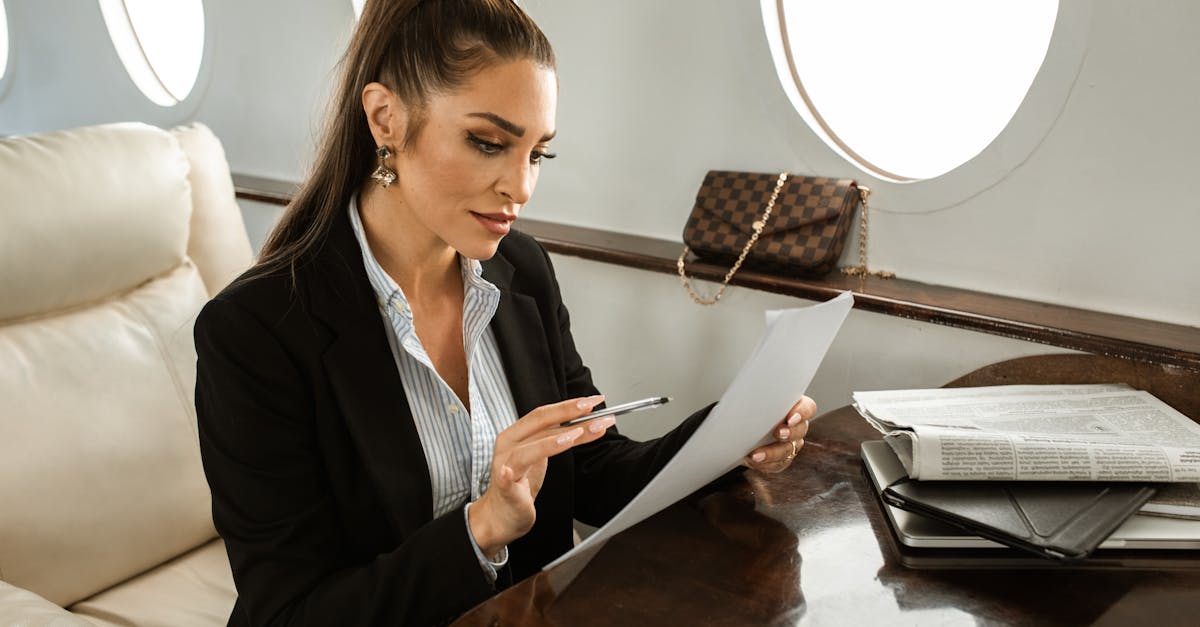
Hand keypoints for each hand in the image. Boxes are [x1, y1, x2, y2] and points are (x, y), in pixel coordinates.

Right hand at [468, 395, 613, 554]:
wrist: (502, 514)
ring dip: (549, 443)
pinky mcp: (504, 491)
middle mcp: (509, 446)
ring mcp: (504, 467)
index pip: (543, 414)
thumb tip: (589, 422)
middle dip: (566, 414)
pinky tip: (508, 473)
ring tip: (572, 437)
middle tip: (591, 410)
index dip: (568, 405)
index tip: (594, 401)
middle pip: (538, 424)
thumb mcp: (544, 456)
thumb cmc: (522, 482)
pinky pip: (504, 483)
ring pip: (525, 451)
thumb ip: (562, 438)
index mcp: (517, 434)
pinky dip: (506, 477)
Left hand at [743, 396, 816, 472]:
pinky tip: (753, 460)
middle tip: (778, 433)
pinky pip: (778, 464)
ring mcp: (790, 443)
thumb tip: (745, 388)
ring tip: (756, 454)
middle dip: (790, 432)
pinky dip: (765, 464)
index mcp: (793, 405)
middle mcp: (796, 425)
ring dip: (773, 453)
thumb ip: (757, 395)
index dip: (802, 413)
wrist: (738, 427)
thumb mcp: (752, 397)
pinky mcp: (781, 459)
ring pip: (789, 450)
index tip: (790, 417)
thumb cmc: (748, 406)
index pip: (808, 407)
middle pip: (801, 430)